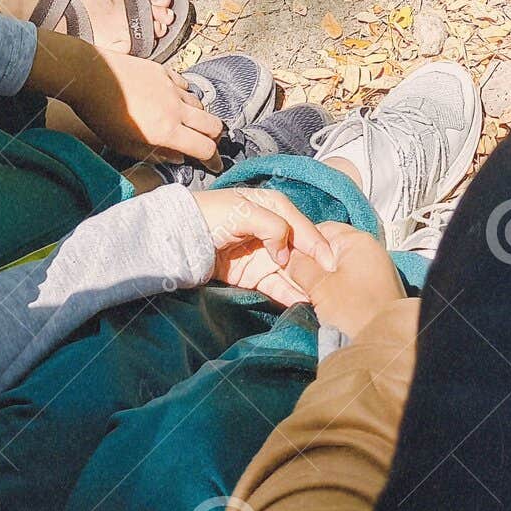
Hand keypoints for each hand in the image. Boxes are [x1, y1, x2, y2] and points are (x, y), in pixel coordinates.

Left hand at [50, 41, 225, 168]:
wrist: (89, 75)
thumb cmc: (100, 115)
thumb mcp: (124, 145)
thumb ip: (155, 154)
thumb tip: (178, 157)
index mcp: (167, 131)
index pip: (205, 147)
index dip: (213, 159)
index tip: (213, 165)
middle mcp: (175, 108)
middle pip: (213, 125)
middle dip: (214, 139)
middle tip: (206, 144)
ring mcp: (171, 87)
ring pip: (200, 104)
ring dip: (198, 118)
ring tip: (186, 124)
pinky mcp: (164, 72)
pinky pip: (185, 86)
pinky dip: (185, 97)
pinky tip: (174, 100)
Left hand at [196, 188, 336, 307]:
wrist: (177, 237)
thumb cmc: (210, 215)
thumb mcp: (243, 211)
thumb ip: (272, 226)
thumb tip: (286, 254)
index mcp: (275, 207)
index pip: (303, 227)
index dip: (318, 244)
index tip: (331, 263)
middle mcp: (274, 230)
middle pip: (302, 250)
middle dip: (317, 267)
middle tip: (333, 285)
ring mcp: (264, 255)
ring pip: (293, 271)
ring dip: (306, 284)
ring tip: (322, 299)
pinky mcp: (253, 276)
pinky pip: (277, 286)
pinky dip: (289, 295)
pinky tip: (302, 303)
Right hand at [285, 220, 404, 337]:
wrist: (383, 344)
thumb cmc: (355, 312)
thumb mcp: (319, 286)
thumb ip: (299, 265)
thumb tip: (289, 255)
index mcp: (357, 240)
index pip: (320, 230)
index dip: (299, 245)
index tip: (284, 260)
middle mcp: (368, 250)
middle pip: (328, 250)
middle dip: (309, 265)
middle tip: (293, 281)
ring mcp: (373, 270)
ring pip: (336, 268)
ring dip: (319, 281)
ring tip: (306, 296)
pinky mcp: (374, 290)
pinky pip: (347, 283)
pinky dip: (333, 290)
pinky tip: (322, 304)